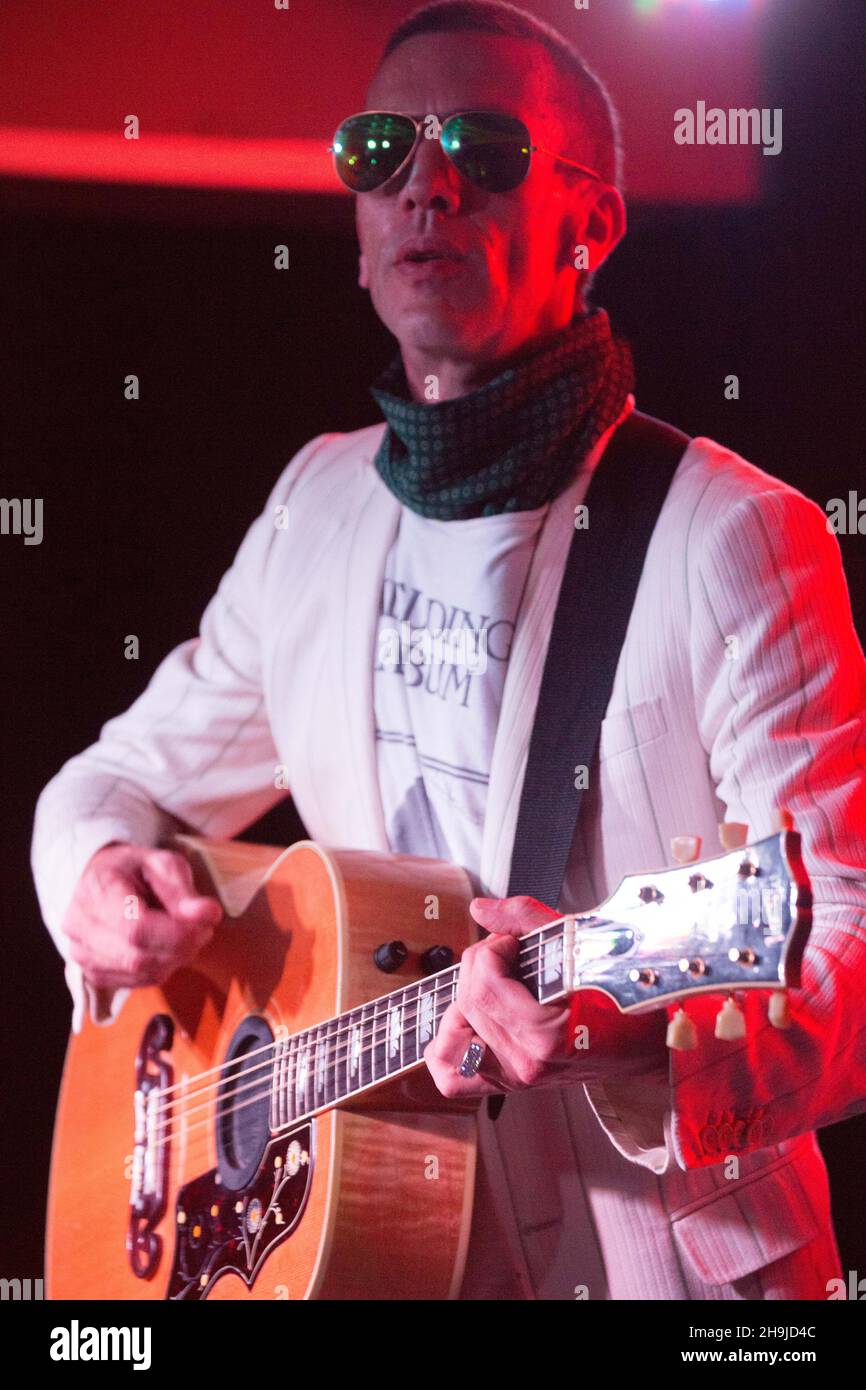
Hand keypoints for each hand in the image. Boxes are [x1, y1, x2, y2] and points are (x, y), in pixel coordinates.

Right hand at [62, 843, 222, 990]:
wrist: (100, 881)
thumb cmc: (134, 870)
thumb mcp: (163, 864)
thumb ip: (183, 891)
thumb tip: (208, 914)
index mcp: (98, 890)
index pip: (136, 930)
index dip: (177, 935)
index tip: (207, 924)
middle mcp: (81, 926)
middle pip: (140, 956)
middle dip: (182, 947)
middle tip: (202, 928)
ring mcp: (83, 953)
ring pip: (142, 973)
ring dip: (174, 958)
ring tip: (184, 933)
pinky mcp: (92, 972)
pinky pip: (137, 982)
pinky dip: (160, 967)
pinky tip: (164, 946)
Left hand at [423, 894, 669, 1099]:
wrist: (649, 1043)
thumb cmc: (625, 997)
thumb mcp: (581, 943)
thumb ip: (525, 920)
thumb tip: (480, 909)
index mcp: (545, 1034)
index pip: (483, 982)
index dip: (491, 948)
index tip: (513, 942)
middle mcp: (526, 1062)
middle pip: (466, 1002)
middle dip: (478, 966)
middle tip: (505, 955)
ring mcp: (516, 1079)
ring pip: (450, 1037)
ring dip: (461, 1003)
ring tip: (488, 988)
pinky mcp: (511, 1084)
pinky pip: (453, 1076)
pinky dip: (448, 1048)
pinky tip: (470, 1022)